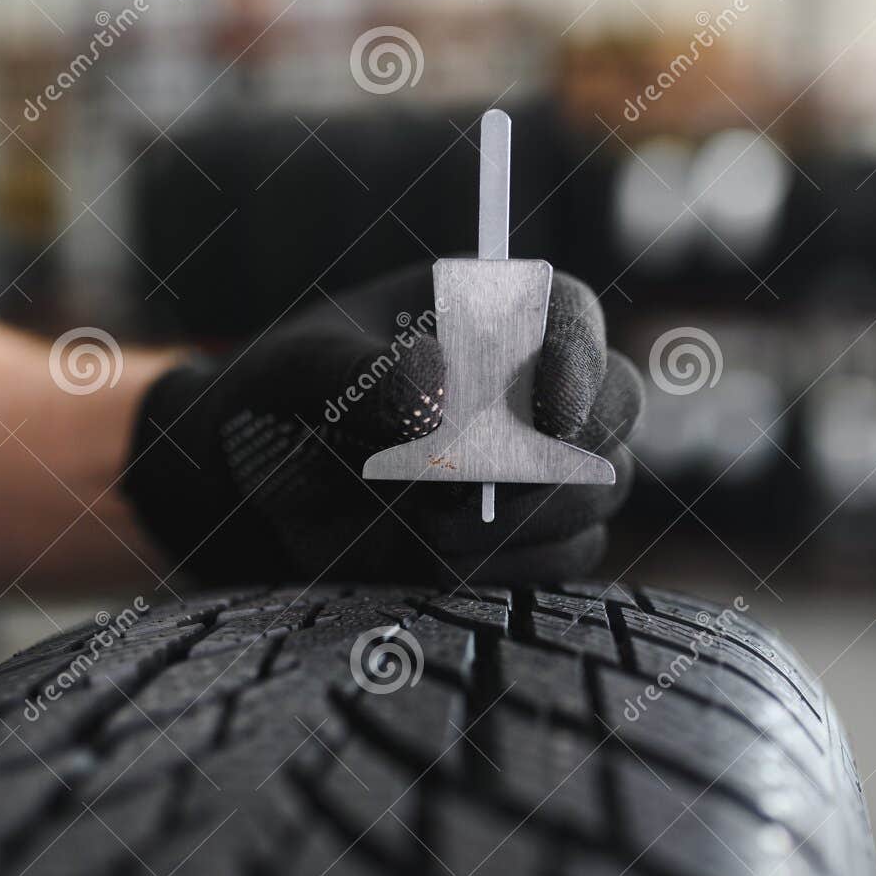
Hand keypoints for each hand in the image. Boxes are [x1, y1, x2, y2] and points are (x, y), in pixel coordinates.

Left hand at [122, 264, 642, 583]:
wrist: (257, 491)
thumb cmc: (283, 399)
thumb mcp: (304, 370)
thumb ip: (367, 374)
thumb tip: (438, 395)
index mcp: (486, 312)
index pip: (571, 316)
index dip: (581, 360)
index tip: (553, 412)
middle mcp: (532, 382)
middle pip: (619, 402)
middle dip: (573, 446)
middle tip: (495, 480)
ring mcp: (542, 462)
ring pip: (602, 486)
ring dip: (525, 513)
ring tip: (424, 519)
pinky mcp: (532, 535)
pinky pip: (570, 554)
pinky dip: (512, 563)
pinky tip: (437, 555)